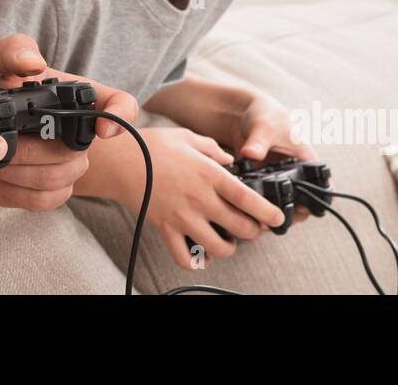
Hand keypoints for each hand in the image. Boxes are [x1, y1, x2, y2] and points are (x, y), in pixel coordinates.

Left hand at [0, 35, 139, 211]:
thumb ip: (14, 49)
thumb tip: (34, 64)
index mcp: (73, 96)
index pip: (121, 104)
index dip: (121, 116)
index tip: (101, 130)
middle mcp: (75, 132)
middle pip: (77, 154)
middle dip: (30, 151)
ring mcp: (64, 165)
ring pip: (57, 180)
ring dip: (16, 172)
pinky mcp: (45, 190)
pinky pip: (42, 201)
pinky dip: (12, 191)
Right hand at [110, 127, 289, 269]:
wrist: (119, 161)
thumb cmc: (152, 146)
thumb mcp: (188, 137)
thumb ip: (213, 149)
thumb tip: (229, 159)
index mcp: (209, 174)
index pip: (247, 198)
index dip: (267, 212)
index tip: (278, 218)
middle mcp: (199, 198)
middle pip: (240, 227)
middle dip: (254, 232)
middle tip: (254, 228)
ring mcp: (182, 217)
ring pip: (218, 247)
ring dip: (229, 248)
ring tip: (229, 241)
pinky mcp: (166, 229)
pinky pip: (185, 257)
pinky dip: (195, 260)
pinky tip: (200, 252)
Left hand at [223, 89, 317, 223]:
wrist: (244, 114)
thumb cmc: (264, 115)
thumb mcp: (263, 127)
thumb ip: (258, 142)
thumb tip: (250, 154)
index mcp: (306, 161)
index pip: (322, 189)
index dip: (315, 203)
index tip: (298, 209)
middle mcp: (295, 176)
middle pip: (302, 207)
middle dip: (289, 215)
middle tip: (271, 218)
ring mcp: (279, 183)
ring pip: (282, 209)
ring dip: (272, 215)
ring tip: (256, 218)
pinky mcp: (262, 187)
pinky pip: (263, 205)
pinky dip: (256, 209)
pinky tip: (244, 211)